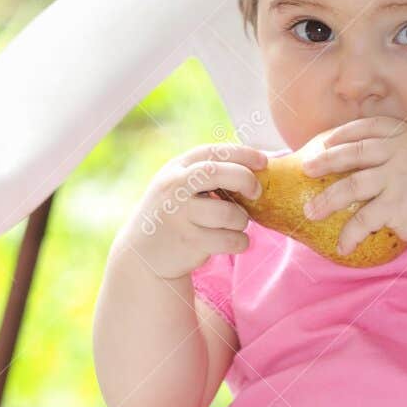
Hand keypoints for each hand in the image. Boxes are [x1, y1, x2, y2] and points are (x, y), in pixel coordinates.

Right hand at [119, 143, 268, 280]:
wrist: (142, 254)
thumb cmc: (174, 214)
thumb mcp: (180, 185)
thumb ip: (208, 173)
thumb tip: (259, 163)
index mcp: (176, 168)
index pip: (213, 152)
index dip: (242, 153)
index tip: (264, 161)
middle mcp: (174, 188)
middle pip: (218, 173)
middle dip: (245, 179)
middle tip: (256, 192)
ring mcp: (179, 215)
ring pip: (230, 213)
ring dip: (242, 220)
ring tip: (235, 225)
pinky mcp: (188, 241)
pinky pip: (230, 240)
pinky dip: (240, 242)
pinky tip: (232, 241)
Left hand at [301, 116, 406, 256]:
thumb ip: (397, 151)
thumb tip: (357, 159)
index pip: (368, 127)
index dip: (342, 134)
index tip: (323, 143)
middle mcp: (402, 151)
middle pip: (354, 152)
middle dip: (325, 161)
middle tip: (306, 169)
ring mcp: (399, 177)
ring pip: (351, 186)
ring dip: (327, 200)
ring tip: (310, 212)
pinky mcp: (398, 205)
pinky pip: (363, 219)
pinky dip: (350, 234)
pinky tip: (342, 246)